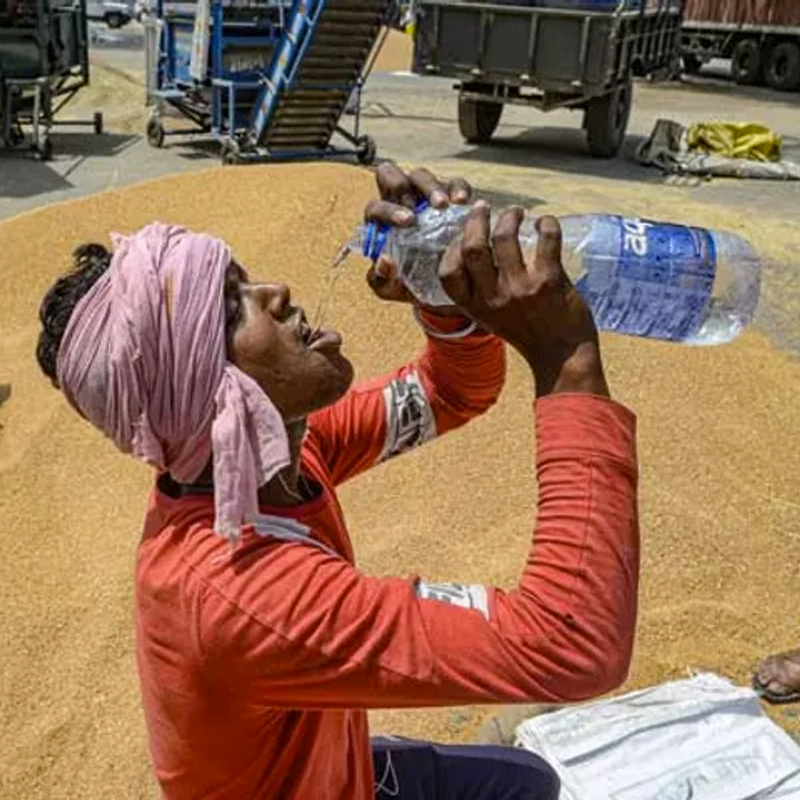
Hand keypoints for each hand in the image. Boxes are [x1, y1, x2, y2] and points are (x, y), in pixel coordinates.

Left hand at [363, 162, 470, 314]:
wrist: (441, 288)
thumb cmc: (409, 283)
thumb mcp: (391, 289)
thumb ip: (380, 279)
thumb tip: (384, 261)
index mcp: (381, 223)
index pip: (375, 207)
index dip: (388, 210)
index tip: (407, 222)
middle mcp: (399, 203)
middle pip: (391, 176)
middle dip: (404, 187)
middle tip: (421, 209)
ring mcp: (424, 197)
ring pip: (421, 176)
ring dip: (432, 187)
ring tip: (445, 206)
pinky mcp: (451, 197)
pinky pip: (454, 183)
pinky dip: (458, 189)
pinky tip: (463, 203)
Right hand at [439, 202, 608, 397]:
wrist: (561, 355)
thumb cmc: (527, 332)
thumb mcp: (491, 317)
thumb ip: (480, 290)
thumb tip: (474, 247)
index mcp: (475, 307)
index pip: (447, 272)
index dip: (452, 247)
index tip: (464, 235)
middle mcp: (493, 298)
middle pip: (472, 246)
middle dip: (476, 219)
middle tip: (483, 208)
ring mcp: (520, 289)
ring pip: (504, 236)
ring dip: (510, 216)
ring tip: (516, 212)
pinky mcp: (549, 282)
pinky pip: (545, 239)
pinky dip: (546, 223)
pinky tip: (545, 223)